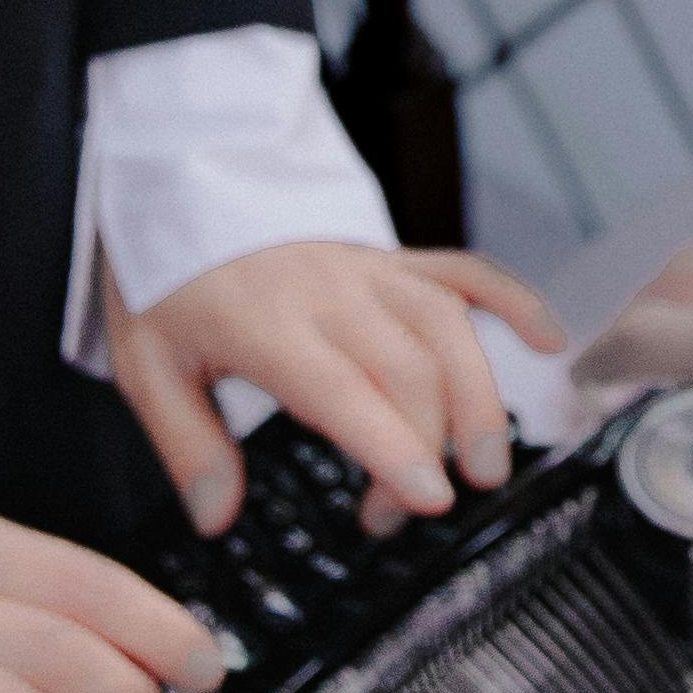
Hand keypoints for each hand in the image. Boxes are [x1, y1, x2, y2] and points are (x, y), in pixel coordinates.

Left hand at [106, 235, 566, 535]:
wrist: (183, 175)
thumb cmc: (166, 273)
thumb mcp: (144, 361)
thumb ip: (186, 443)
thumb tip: (216, 517)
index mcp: (265, 321)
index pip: (342, 387)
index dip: (392, 444)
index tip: (427, 499)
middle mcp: (330, 291)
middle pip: (410, 367)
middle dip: (430, 446)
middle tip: (410, 511)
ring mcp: (370, 268)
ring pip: (448, 326)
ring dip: (479, 397)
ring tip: (488, 465)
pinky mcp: (393, 255)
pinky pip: (465, 270)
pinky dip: (514, 301)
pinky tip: (548, 342)